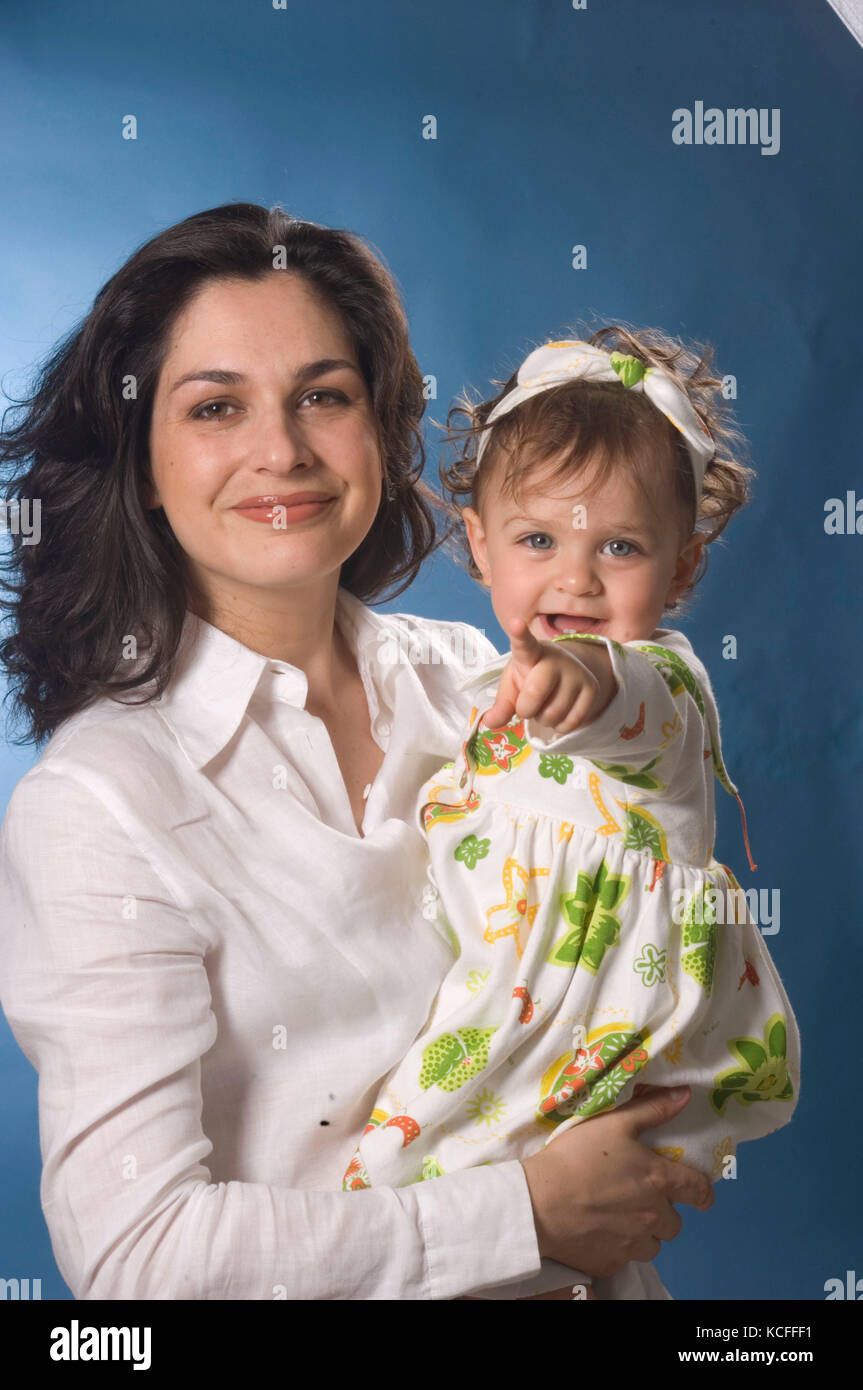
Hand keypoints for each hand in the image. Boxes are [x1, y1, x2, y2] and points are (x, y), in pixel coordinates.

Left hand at [481, 618, 614, 733]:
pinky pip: (570, 723)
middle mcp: (556, 659)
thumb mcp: (513, 686)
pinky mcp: (592, 689)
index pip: (524, 644)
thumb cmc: (532, 677)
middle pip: (535, 693)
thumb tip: (490, 722)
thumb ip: (502, 703)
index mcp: (531, 653)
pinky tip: (560, 712)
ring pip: (552, 714)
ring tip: (546, 705)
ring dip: (544, 719)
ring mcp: (577, 673)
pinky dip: (560, 726)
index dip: (520, 634)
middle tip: (527, 705)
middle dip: (525, 709)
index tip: (515, 623)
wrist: (567, 673)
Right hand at [519, 1085, 713, 1277]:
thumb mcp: (613, 1123)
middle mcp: (653, 1218)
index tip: (696, 1191)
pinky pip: (626, 1258)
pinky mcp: (612, 1264)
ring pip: (653, 1244)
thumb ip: (652, 1109)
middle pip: (675, 1222)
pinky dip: (619, 1247)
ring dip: (644, 1232)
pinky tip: (597, 1231)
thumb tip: (686, 1095)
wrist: (537, 1203)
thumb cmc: (576, 1157)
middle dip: (663, 1211)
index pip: (701, 1192)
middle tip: (637, 1196)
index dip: (703, 1192)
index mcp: (659, 1182)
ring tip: (617, 1215)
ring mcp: (633, 1245)